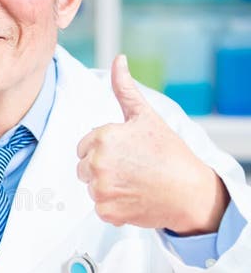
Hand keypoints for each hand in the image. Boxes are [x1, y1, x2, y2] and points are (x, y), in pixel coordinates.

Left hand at [76, 55, 228, 233]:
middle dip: (102, 168)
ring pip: (91, 187)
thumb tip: (118, 60)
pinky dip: (114, 206)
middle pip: (83, 168)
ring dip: (107, 187)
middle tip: (131, 169)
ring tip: (134, 183)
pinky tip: (134, 198)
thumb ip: (124, 89)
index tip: (126, 154)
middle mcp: (97, 163)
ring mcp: (100, 189)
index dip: (104, 150)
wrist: (188, 191)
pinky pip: (100, 208)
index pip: (84, 147)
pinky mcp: (106, 211)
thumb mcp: (145, 117)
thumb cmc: (168, 153)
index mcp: (102, 138)